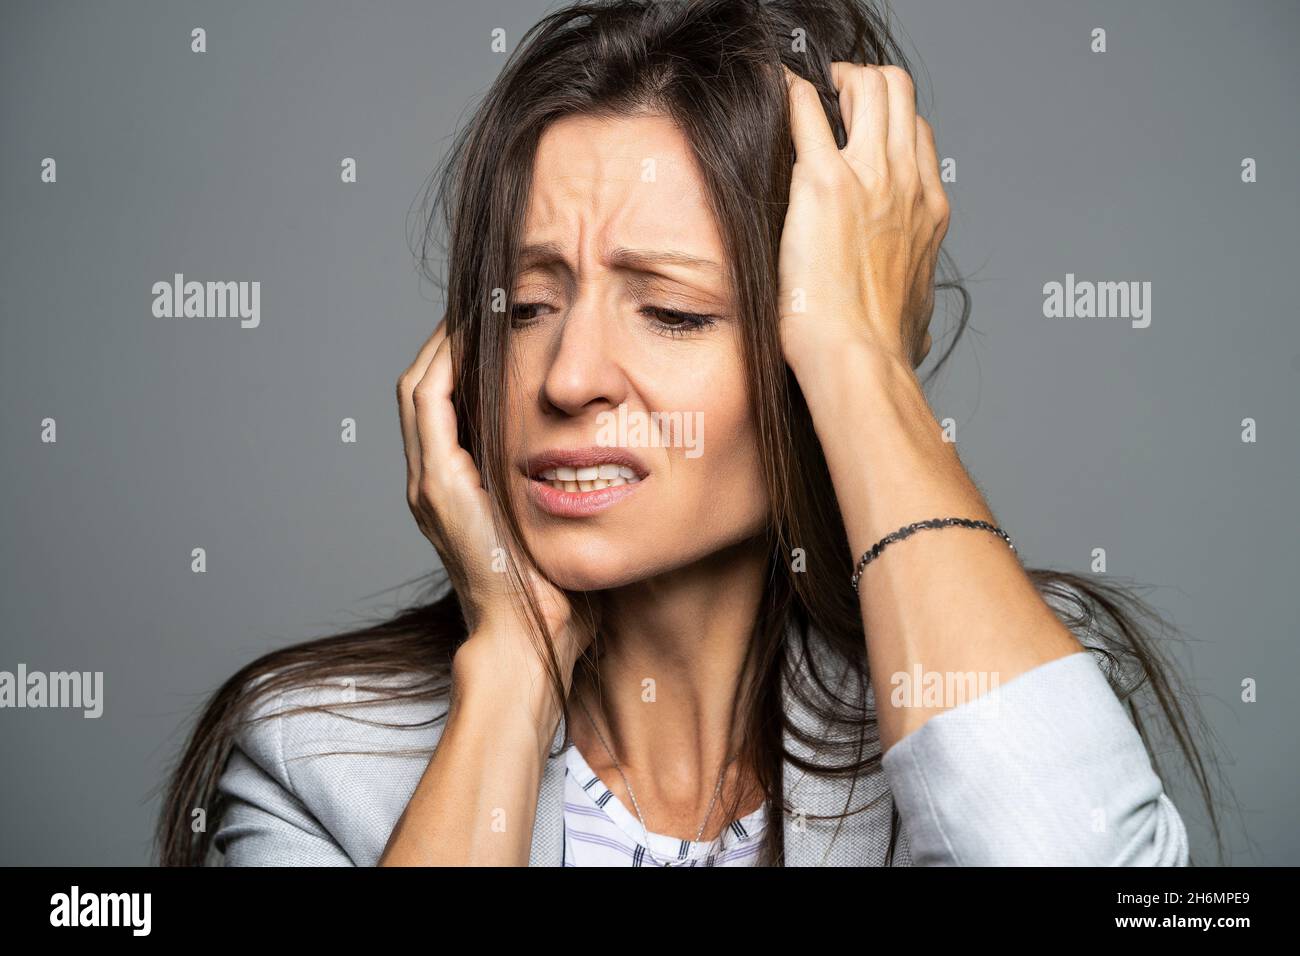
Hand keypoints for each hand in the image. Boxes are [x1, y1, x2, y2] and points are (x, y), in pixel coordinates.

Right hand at [396, 319, 585, 683]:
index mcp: (458, 491)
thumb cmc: (555, 597)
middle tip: (486, 302)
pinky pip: (429, 403)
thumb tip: (610, 459)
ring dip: (443, 343)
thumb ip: (563, 489)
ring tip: (477, 306)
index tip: (503, 326)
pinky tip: (471, 336)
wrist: (531, 642)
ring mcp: (430, 484)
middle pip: (427, 387)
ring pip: (419, 387)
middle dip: (452, 341)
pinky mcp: (439, 486)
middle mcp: (434, 483)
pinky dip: (445, 364)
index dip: (467, 362)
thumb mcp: (558, 526)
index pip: (450, 406)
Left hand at [777, 62, 948, 371]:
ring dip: (834, 81)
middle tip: (829, 97)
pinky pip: (805, 110)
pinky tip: (775, 95)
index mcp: (928, 210)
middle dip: (863, 84)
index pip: (918, 134)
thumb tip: (915, 332)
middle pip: (899, 93)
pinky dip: (790, 93)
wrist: (859, 358)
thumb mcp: (915, 316)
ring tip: (806, 96)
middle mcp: (905, 182)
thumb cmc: (878, 348)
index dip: (888, 121)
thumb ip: (912, 304)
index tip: (857, 129)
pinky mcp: (823, 183)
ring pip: (867, 84)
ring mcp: (869, 177)